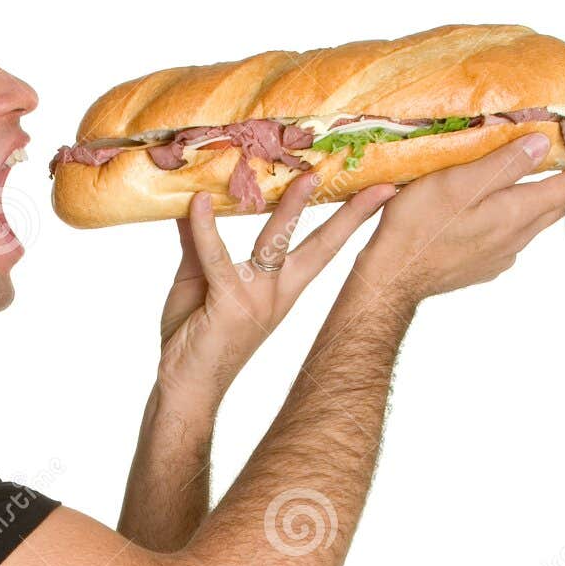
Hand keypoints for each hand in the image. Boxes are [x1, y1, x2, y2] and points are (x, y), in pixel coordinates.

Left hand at [157, 170, 394, 404]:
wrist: (185, 387)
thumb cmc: (194, 338)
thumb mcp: (199, 280)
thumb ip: (200, 242)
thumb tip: (195, 200)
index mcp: (279, 288)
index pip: (321, 248)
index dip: (350, 220)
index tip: (379, 194)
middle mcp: (276, 293)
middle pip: (321, 246)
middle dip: (351, 216)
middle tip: (377, 185)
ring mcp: (256, 299)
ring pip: (276, 242)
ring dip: (291, 209)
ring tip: (306, 178)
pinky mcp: (228, 304)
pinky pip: (217, 257)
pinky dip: (205, 228)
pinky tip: (198, 202)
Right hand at [354, 132, 564, 307]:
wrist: (391, 281)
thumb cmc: (416, 229)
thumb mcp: (458, 183)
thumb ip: (501, 165)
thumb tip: (541, 147)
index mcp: (514, 213)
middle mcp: (515, 237)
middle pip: (560, 205)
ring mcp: (500, 255)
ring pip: (537, 221)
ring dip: (553, 200)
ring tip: (561, 182)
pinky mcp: (483, 266)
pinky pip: (514, 236)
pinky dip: (523, 217)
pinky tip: (509, 212)